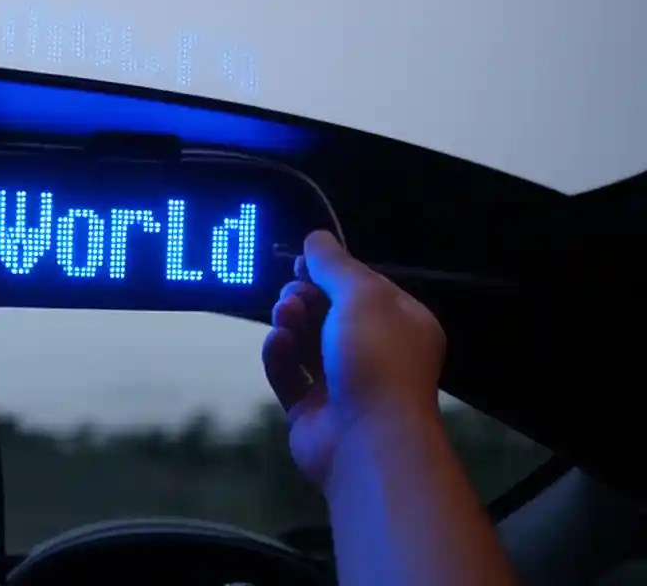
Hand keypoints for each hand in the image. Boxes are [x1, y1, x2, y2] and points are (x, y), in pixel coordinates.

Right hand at [261, 231, 444, 487]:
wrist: (369, 440)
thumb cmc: (376, 359)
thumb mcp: (362, 296)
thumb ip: (335, 264)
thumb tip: (316, 237)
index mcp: (401, 325)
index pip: (364, 289)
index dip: (332, 272)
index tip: (302, 263)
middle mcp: (376, 354)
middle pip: (330, 313)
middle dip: (307, 299)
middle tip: (292, 296)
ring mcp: (343, 385)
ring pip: (308, 343)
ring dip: (292, 324)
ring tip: (284, 318)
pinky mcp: (312, 411)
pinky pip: (290, 375)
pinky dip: (280, 356)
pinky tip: (277, 343)